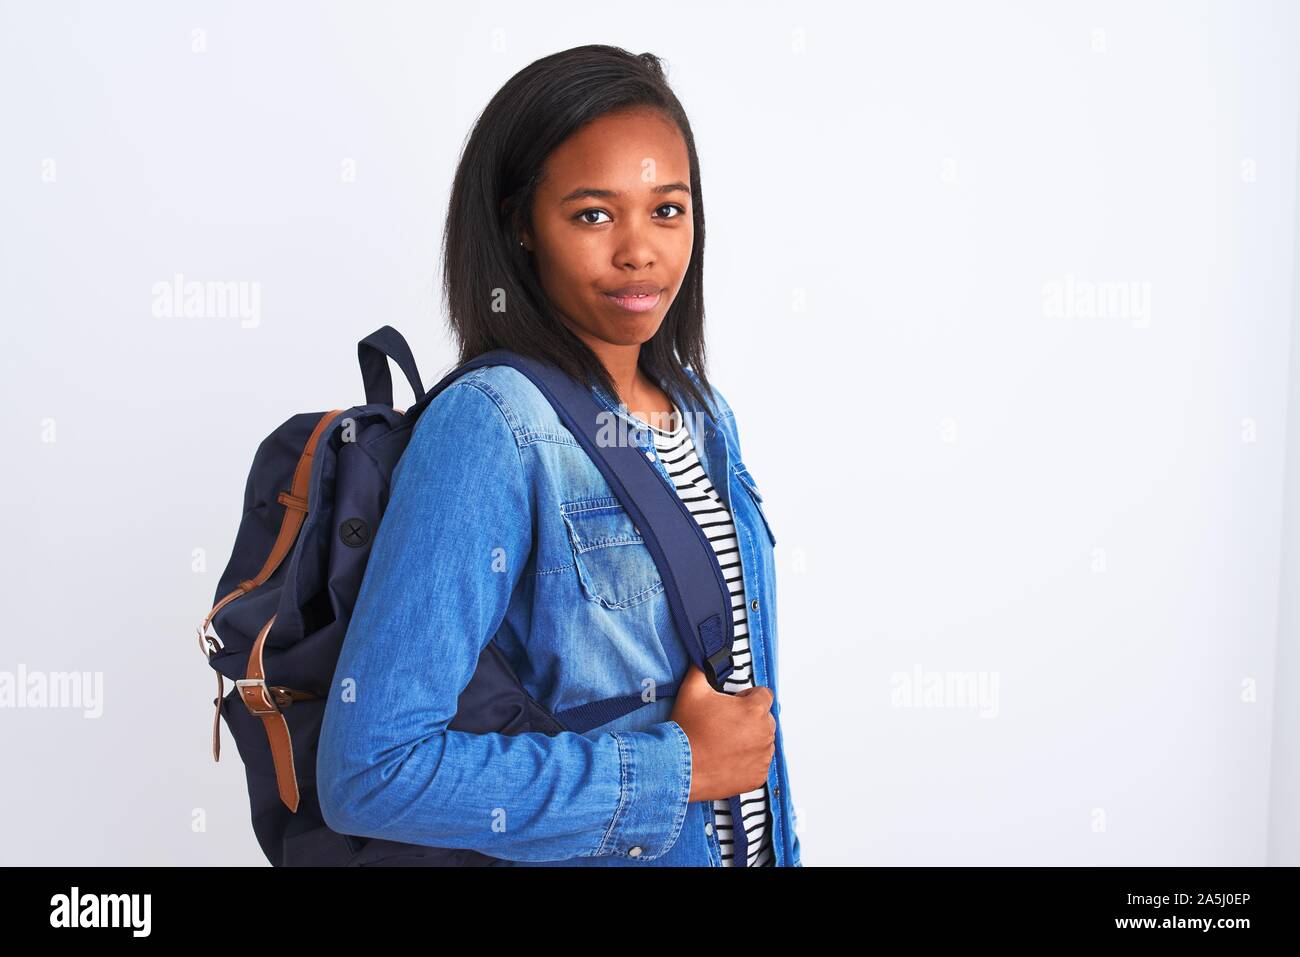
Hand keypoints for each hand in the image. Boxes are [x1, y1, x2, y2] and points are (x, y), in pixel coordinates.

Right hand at [668, 664, 774, 801]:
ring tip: (724, 743)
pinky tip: (727, 759)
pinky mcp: (758, 776)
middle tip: (725, 725)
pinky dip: (748, 761)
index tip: (732, 705)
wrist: (679, 767)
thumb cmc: (688, 730)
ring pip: (763, 741)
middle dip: (749, 719)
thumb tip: (705, 658)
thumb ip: (703, 668)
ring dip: (750, 739)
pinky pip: (759, 763)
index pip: (765, 695)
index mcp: (755, 710)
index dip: (747, 698)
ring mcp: (762, 757)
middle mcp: (764, 733)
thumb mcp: (692, 690)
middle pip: (765, 718)